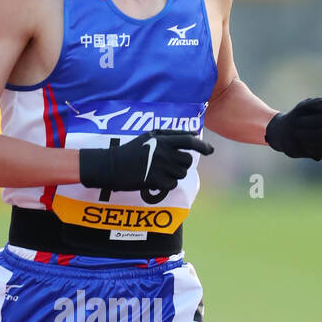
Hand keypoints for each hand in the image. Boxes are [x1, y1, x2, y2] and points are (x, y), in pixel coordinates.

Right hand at [79, 132, 213, 192]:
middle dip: (182, 165)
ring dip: (173, 175)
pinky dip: (165, 185)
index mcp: (162, 139)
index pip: (189, 141)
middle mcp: (163, 151)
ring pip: (180, 174)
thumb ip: (170, 135)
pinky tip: (154, 181)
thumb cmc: (130, 151)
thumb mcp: (148, 137)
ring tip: (158, 173)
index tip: (210, 151)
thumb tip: (193, 135)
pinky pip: (172, 185)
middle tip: (169, 166)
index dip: (202, 146)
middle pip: (187, 161)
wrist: (111, 166)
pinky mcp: (155, 179)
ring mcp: (160, 165)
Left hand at [265, 97, 321, 160]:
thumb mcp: (303, 107)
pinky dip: (315, 151)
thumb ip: (318, 102)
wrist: (291, 133)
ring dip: (310, 142)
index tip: (298, 121)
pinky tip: (307, 146)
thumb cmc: (298, 117)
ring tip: (300, 138)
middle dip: (309, 133)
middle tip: (296, 132)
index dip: (312, 121)